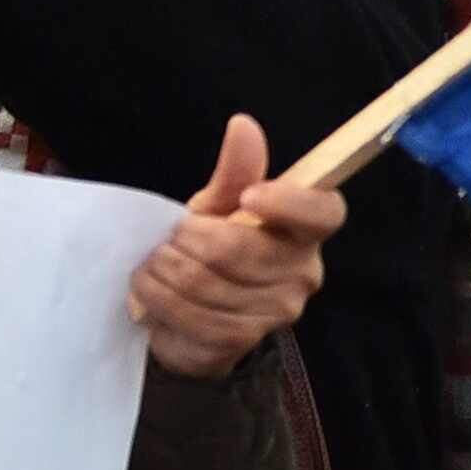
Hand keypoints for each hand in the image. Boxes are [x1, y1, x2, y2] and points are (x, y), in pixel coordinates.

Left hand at [127, 112, 338, 377]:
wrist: (193, 311)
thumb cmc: (215, 246)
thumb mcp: (222, 205)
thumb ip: (236, 170)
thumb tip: (243, 125)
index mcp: (305, 232)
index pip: (322, 213)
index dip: (289, 203)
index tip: (250, 196)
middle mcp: (302, 275)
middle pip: (242, 252)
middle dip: (190, 240)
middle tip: (167, 236)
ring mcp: (273, 314)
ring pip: (206, 287)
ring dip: (165, 271)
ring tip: (151, 262)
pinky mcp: (239, 344)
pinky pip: (191, 319)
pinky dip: (160, 300)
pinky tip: (149, 290)